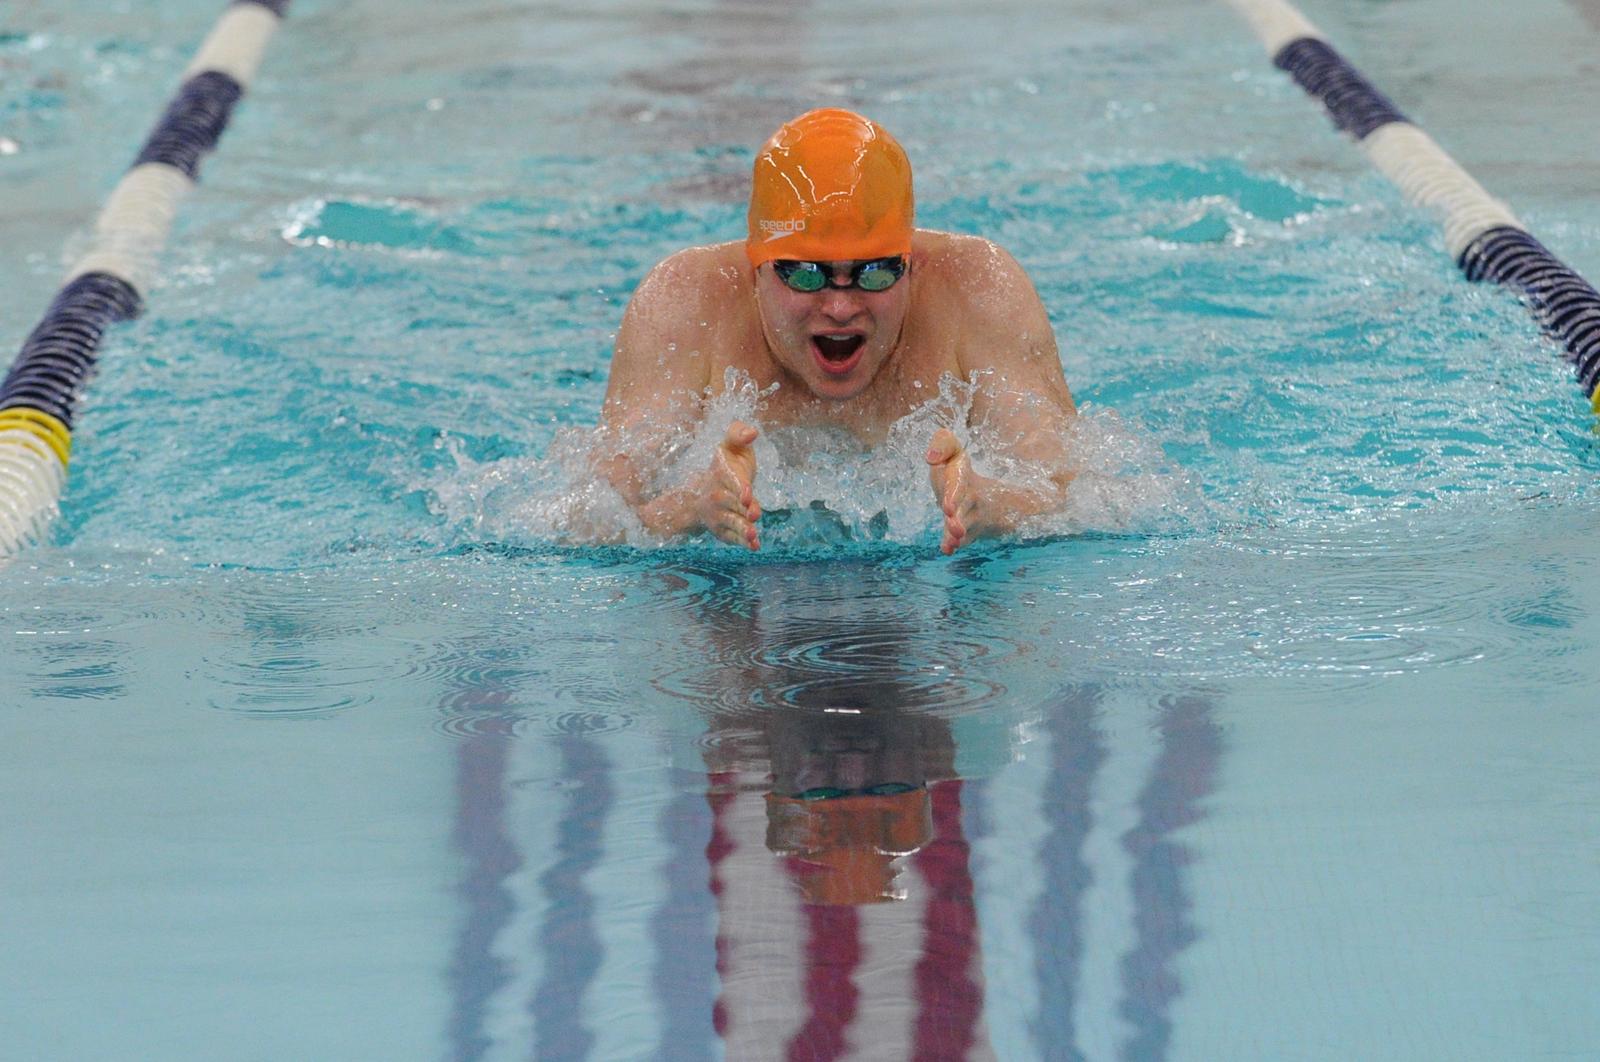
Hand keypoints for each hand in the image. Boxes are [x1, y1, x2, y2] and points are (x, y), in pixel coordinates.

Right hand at [698, 420, 762, 549]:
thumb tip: (752, 432)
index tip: (747, 494)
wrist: (704, 490)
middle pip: (732, 503)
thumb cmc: (728, 464)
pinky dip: (742, 542)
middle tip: (753, 514)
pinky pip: (732, 536)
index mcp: (722, 472)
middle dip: (743, 509)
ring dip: (742, 529)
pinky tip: (754, 547)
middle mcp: (718, 494)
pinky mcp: (722, 528)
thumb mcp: (731, 446)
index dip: (739, 487)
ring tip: (753, 536)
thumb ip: (738, 433)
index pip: (731, 480)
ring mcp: (719, 513)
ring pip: (731, 522)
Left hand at [926, 428, 980, 554]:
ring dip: (957, 534)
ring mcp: (973, 514)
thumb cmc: (956, 472)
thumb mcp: (953, 451)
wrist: (984, 496)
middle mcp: (971, 495)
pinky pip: (966, 539)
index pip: (960, 483)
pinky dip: (955, 544)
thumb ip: (942, 444)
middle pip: (967, 507)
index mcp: (963, 476)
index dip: (954, 495)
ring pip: (967, 526)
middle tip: (952, 525)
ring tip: (952, 541)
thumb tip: (930, 457)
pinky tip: (947, 549)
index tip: (947, 507)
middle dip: (959, 517)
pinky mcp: (970, 530)